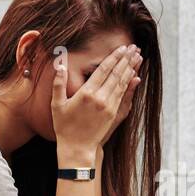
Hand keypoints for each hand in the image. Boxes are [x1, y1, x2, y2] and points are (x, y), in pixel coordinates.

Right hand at [51, 44, 141, 159]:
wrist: (77, 148)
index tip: (122, 48)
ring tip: (137, 56)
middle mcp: (100, 98)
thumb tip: (60, 66)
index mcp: (86, 93)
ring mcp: (108, 106)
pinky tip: (134, 74)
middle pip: (116, 73)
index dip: (114, 57)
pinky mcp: (113, 113)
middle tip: (134, 47)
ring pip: (122, 82)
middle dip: (126, 59)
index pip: (103, 70)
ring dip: (130, 68)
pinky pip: (123, 93)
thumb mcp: (57, 105)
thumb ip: (58, 84)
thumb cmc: (64, 127)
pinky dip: (130, 82)